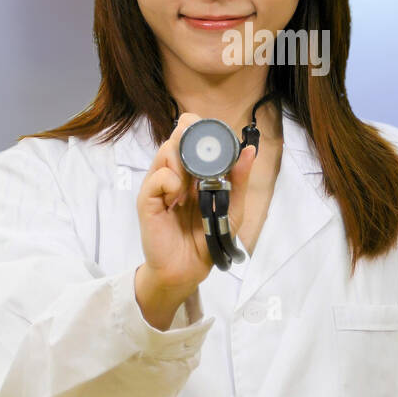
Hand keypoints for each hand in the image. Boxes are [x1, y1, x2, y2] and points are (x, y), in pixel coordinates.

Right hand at [136, 112, 258, 305]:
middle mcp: (175, 171)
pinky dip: (171, 181)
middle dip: (195, 140)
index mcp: (193, 169)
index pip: (191, 133)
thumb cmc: (208, 238)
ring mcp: (159, 183)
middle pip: (178, 134)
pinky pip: (158, 176)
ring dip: (184, 161)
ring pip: (167, 149)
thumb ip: (240, 180)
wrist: (188, 268)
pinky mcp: (148, 199)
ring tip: (193, 185)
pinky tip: (178, 197)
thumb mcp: (233, 208)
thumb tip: (250, 150)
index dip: (201, 128)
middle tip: (207, 159)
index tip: (217, 139)